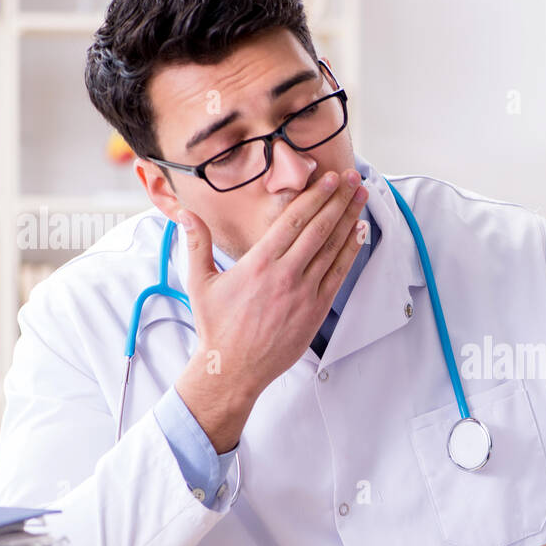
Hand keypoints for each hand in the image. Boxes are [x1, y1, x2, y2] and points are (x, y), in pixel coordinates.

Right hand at [174, 169, 367, 451]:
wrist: (233, 369)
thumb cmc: (216, 326)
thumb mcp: (199, 282)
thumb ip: (196, 243)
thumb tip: (184, 213)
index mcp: (259, 263)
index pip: (293, 220)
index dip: (314, 196)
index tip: (328, 178)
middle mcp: (286, 275)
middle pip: (319, 228)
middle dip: (338, 200)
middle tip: (352, 177)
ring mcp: (305, 293)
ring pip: (333, 248)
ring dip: (349, 219)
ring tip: (361, 196)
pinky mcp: (316, 310)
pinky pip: (338, 273)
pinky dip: (350, 251)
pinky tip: (359, 232)